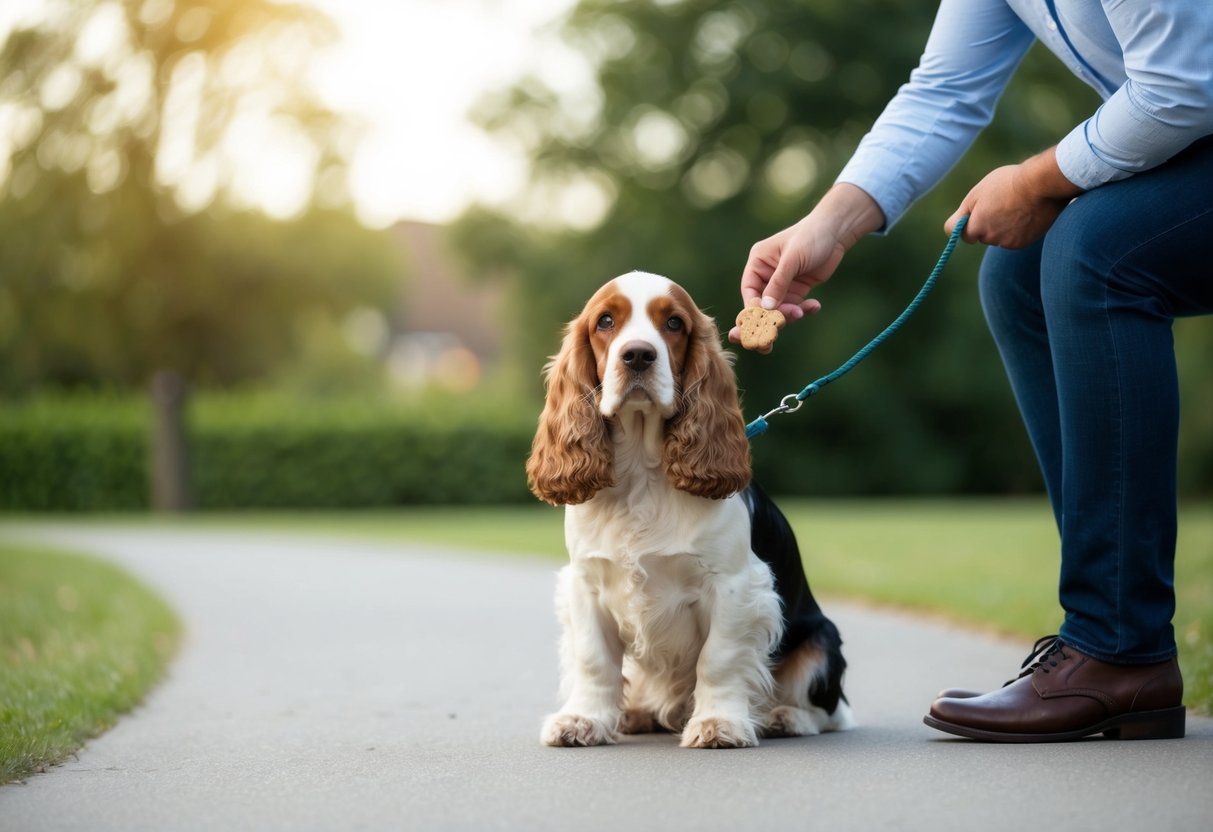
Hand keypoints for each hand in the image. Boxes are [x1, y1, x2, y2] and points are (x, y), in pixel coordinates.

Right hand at [729, 184, 883, 344]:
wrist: (836, 231)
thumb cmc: (811, 236)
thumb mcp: (792, 258)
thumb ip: (778, 283)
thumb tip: (765, 309)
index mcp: (758, 264)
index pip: (749, 293)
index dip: (753, 311)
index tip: (760, 325)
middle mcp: (766, 277)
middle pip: (759, 307)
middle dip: (764, 324)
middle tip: (765, 344)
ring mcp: (782, 285)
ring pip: (778, 312)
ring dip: (788, 317)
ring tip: (801, 312)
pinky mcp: (797, 291)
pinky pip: (795, 308)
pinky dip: (804, 311)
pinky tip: (814, 306)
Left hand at [946, 147, 1083, 247]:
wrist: (1041, 185)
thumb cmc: (1008, 183)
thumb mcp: (978, 192)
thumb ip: (965, 212)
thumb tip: (956, 225)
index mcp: (976, 225)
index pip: (961, 234)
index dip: (965, 223)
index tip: (973, 214)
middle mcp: (990, 237)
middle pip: (981, 235)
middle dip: (986, 224)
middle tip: (1001, 204)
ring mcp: (1007, 242)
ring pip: (997, 238)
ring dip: (1002, 228)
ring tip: (1015, 207)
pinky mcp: (1022, 244)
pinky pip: (1013, 239)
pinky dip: (1017, 231)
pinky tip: (1025, 215)